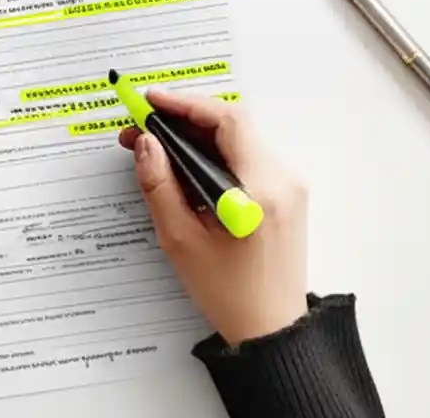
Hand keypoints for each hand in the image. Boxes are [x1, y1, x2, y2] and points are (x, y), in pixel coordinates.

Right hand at [118, 91, 307, 344]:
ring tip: (154, 149)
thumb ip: (160, 186)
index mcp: (261, 189)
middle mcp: (283, 179)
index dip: (185, 104)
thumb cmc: (229, 293)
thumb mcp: (181, 240)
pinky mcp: (285, 194)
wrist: (272, 328)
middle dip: (183, 120)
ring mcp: (288, 185)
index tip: (150, 102)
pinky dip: (213, 154)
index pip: (226, 121)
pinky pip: (245, 158)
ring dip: (196, 138)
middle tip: (141, 130)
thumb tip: (145, 144)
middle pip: (231, 125)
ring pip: (237, 140)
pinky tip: (183, 165)